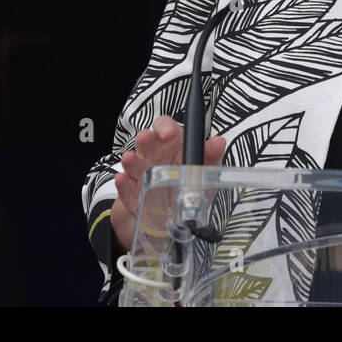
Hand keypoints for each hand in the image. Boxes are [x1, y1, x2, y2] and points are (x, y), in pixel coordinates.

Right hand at [110, 116, 225, 252]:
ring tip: (130, 159)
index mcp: (173, 145)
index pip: (165, 127)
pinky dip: (123, 183)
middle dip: (145, 138)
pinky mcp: (133, 193)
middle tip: (146, 139)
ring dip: (131, 159)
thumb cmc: (189, 183)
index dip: (164, 127)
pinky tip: (123, 179)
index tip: (168, 133)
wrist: (175, 215)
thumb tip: (219, 142)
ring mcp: (142, 173)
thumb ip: (211, 156)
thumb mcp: (205, 171)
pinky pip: (125, 186)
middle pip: (147, 141)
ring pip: (133, 162)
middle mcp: (155, 155)